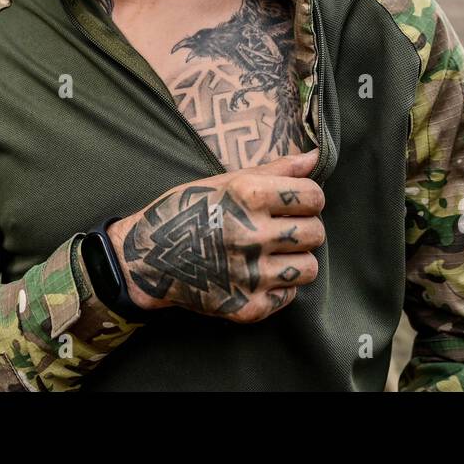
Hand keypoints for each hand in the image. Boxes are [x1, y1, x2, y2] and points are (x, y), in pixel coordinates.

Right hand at [106, 150, 323, 322]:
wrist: (147, 259)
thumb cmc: (188, 211)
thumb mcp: (226, 180)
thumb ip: (276, 170)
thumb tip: (315, 156)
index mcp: (247, 196)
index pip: (313, 196)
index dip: (309, 198)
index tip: (296, 202)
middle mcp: (250, 234)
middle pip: (315, 233)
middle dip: (305, 228)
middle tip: (284, 229)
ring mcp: (248, 274)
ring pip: (309, 268)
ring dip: (296, 260)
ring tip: (275, 254)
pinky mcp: (246, 307)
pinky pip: (289, 296)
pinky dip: (278, 287)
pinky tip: (258, 275)